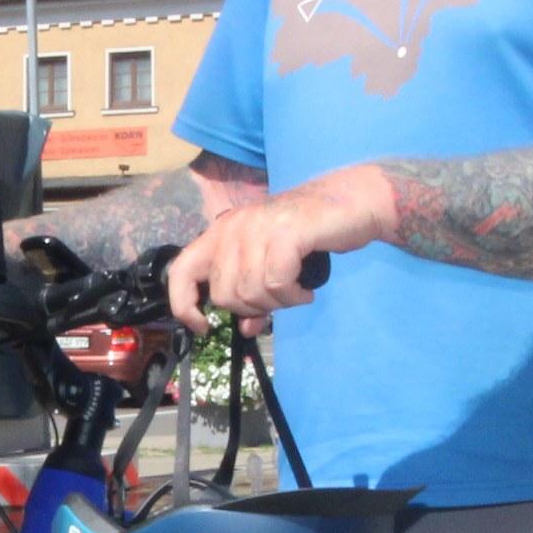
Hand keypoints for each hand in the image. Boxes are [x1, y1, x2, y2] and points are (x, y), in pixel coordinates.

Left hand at [169, 169, 386, 321]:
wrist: (351, 202)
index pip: (181, 271)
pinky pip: (276, 284)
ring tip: (296, 292)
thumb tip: (246, 329)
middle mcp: (232, 227)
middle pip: (224, 294)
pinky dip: (293, 296)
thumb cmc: (309, 236)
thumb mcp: (272, 267)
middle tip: (277, 300)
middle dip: (252, 308)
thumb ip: (253, 297)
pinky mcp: (284, 234)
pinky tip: (305, 291)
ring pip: (251, 292)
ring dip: (278, 303)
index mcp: (220, 233)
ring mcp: (258, 228)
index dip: (183, 305)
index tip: (203, 327)